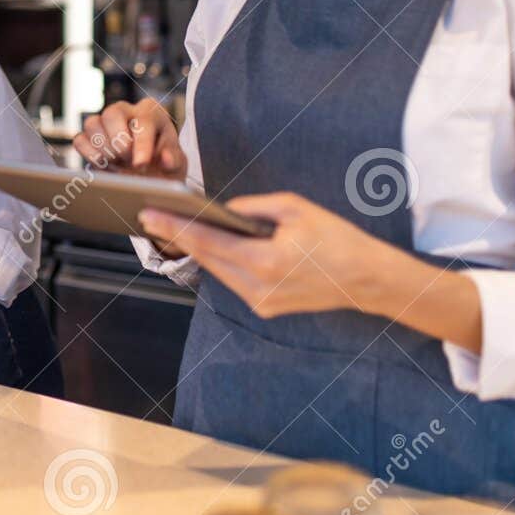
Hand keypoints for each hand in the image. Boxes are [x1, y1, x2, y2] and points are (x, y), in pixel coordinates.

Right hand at [73, 99, 184, 178]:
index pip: (143, 120)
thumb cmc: (164, 165)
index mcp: (151, 112)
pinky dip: (89, 154)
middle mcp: (126, 111)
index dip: (141, 143)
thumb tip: (166, 160)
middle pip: (112, 113)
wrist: (151, 175)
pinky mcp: (89, 137)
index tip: (141, 164)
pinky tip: (105, 166)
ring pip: (92, 123)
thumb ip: (174, 160)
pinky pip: (79, 140)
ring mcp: (105, 122)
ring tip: (118, 164)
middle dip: (119, 142)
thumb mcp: (177, 163)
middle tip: (128, 161)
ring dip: (104, 149)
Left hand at [137, 192, 412, 317]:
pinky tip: (209, 246)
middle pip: (206, 259)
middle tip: (152, 217)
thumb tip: (223, 210)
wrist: (365, 279)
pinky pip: (234, 281)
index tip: (149, 215)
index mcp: (264, 261)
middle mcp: (257, 288)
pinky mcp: (265, 308)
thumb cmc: (335, 238)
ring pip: (217, 272)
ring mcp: (260, 302)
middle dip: (178, 237)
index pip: (208, 242)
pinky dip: (221, 263)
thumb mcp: (296, 208)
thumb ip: (254, 207)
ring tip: (173, 228)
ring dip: (198, 250)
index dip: (175, 227)